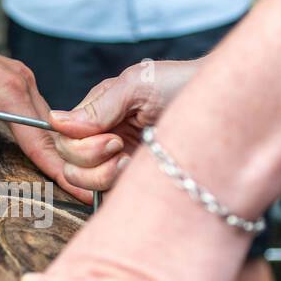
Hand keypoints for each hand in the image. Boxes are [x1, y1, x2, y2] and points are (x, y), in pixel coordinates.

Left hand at [0, 21, 89, 227]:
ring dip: (59, 149)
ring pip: (49, 123)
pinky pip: (38, 112)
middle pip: (54, 135)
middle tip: (87, 196)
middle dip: (69, 165)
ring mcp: (22, 78)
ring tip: (74, 182)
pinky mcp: (15, 78)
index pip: (45, 145)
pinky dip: (44, 134)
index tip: (85, 195)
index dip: (64, 174)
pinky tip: (49, 156)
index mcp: (7, 96)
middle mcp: (22, 84)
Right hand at [48, 58, 201, 189]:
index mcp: (97, 112)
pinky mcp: (131, 180)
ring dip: (102, 177)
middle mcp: (102, 136)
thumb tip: (56, 122)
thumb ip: (97, 107)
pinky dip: (116, 188)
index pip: (63, 138)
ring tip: (129, 163)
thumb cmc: (183, 86)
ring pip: (82, 183)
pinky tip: (137, 174)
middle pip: (68, 163)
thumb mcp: (137, 86)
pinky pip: (106, 195)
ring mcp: (115, 160)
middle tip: (122, 147)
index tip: (112, 138)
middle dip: (91, 160)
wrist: (225, 107)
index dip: (79, 146)